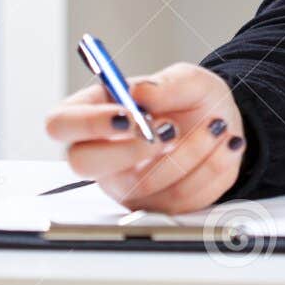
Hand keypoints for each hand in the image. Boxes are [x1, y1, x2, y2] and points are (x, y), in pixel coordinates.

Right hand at [44, 61, 246, 213]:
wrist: (224, 125)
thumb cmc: (193, 101)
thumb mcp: (188, 79)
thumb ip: (165, 84)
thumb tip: (139, 95)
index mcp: (94, 114)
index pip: (61, 123)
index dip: (89, 122)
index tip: (130, 115)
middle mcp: (101, 155)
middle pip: (85, 163)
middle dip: (132, 148)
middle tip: (170, 130)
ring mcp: (125, 185)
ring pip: (143, 182)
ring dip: (190, 151)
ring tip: (215, 125)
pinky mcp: (156, 205)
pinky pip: (179, 198)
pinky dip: (212, 167)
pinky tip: (223, 145)